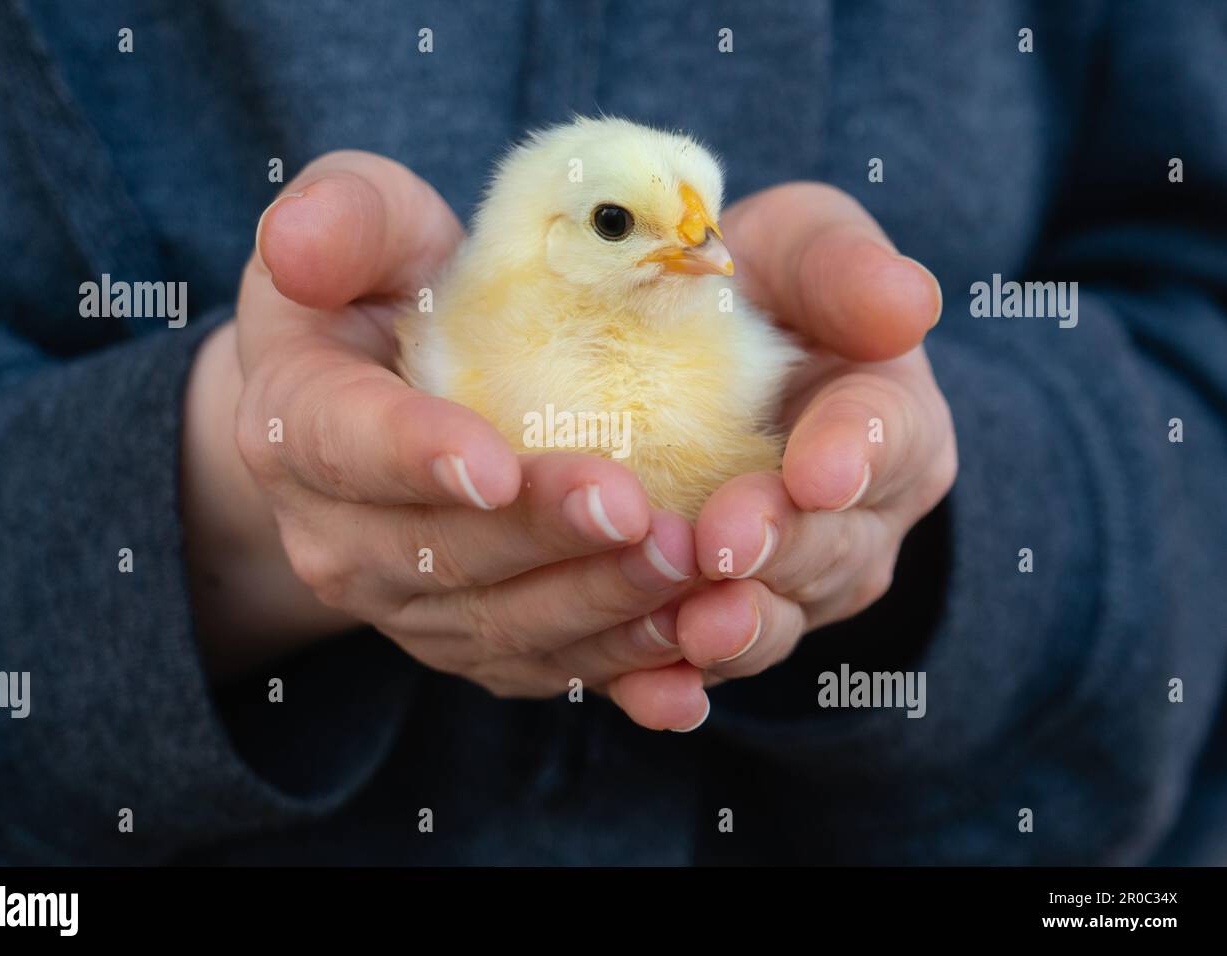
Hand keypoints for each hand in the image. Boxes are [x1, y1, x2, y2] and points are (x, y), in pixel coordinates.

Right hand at [182, 151, 708, 729]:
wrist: (387, 391)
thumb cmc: (384, 289)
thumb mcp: (361, 224)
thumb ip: (341, 216)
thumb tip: (297, 242)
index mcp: (297, 422)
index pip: (343, 444)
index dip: (414, 458)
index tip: (494, 465)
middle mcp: (338, 535)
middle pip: (437, 553)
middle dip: (538, 538)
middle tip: (635, 509)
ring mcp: (406, 602)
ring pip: (499, 625)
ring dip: (594, 604)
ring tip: (683, 565)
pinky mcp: (473, 639)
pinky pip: (544, 667)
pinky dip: (620, 666)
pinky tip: (689, 645)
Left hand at [670, 183, 956, 681]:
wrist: (708, 365)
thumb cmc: (760, 294)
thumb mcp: (802, 251)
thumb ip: (845, 269)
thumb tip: (906, 302)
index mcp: (889, 421)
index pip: (888, 434)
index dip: (855, 451)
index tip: (818, 468)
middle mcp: (857, 518)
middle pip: (831, 543)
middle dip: (781, 546)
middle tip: (726, 543)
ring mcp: (795, 582)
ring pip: (778, 615)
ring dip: (738, 627)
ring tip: (694, 628)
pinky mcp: (726, 620)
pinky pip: (710, 662)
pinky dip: (681, 683)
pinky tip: (652, 695)